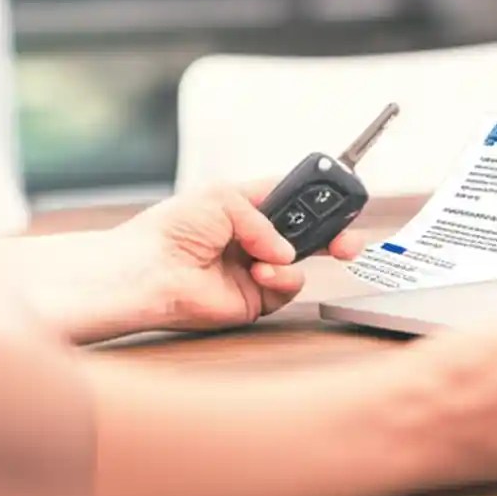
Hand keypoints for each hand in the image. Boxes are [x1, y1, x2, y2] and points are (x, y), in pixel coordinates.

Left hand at [120, 181, 364, 330]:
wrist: (149, 271)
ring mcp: (257, 269)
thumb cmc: (170, 230)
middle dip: (333, 235)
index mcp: (247, 208)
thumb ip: (264, 216)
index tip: (339, 199)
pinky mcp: (256, 298)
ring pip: (302, 262)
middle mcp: (255, 239)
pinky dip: (283, 278)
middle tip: (347, 240)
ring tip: (270, 257)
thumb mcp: (222, 197)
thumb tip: (285, 249)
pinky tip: (261, 272)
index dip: (316, 201)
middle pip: (308, 234)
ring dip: (295, 257)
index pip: (292, 200)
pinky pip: (288, 287)